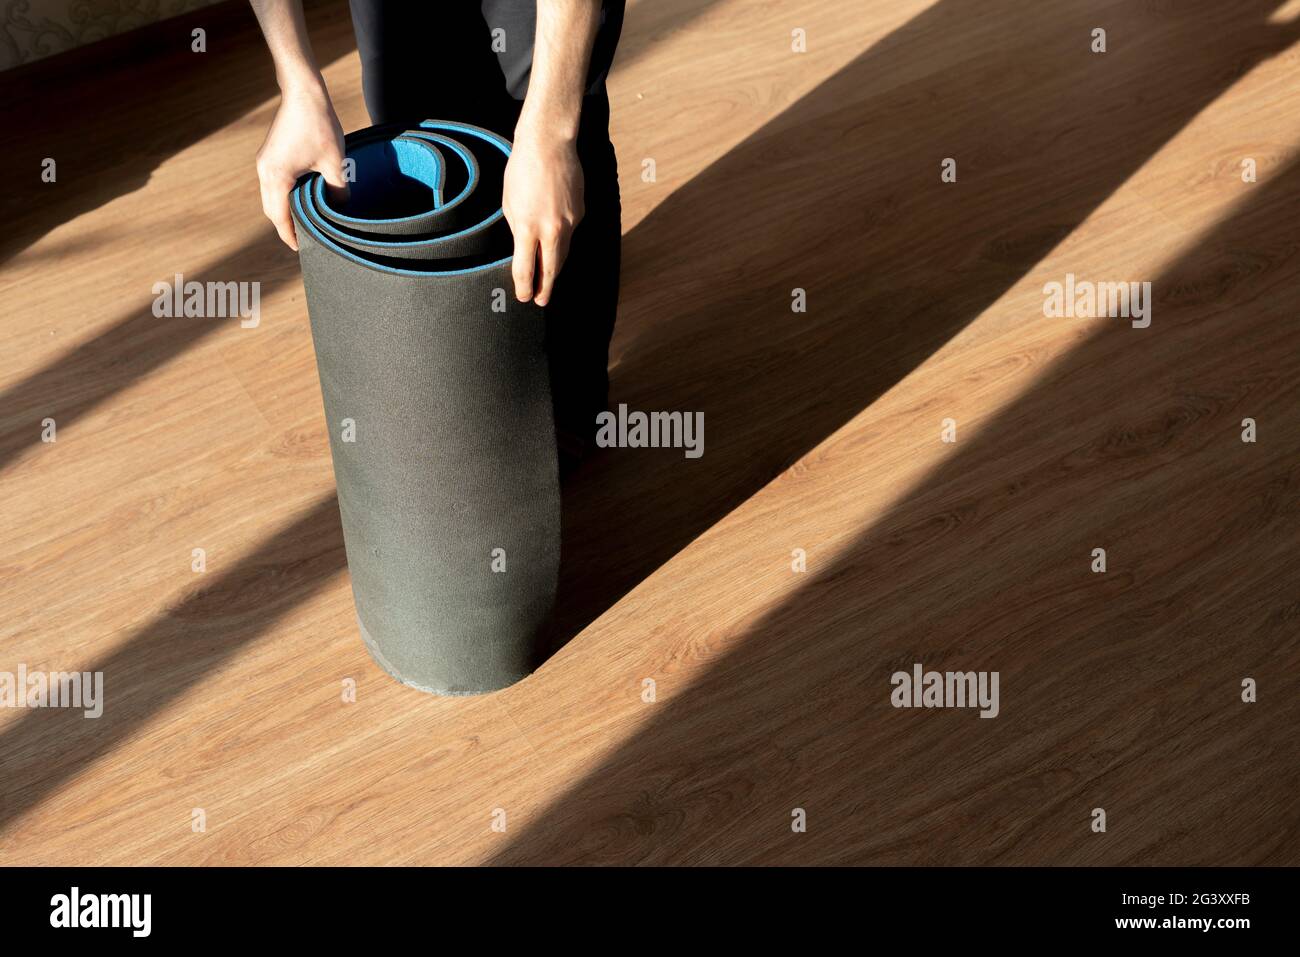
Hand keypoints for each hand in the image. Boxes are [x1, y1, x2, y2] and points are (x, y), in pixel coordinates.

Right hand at [255, 80, 346, 250]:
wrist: (303, 92)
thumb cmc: (319, 125)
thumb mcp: (335, 163)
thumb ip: (338, 191)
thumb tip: (342, 211)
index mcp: (276, 176)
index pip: (279, 217)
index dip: (290, 236)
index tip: (301, 250)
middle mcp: (265, 171)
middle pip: (271, 210)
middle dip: (286, 227)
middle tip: (305, 241)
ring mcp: (264, 162)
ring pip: (271, 198)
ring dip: (284, 212)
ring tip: (304, 224)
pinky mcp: (269, 155)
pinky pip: (273, 184)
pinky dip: (283, 197)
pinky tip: (301, 201)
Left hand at [502, 131, 584, 306]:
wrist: (549, 144)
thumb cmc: (522, 170)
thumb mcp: (510, 204)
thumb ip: (519, 231)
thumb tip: (526, 250)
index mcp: (528, 227)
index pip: (526, 268)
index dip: (524, 286)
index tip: (524, 296)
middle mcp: (552, 229)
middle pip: (551, 269)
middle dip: (545, 288)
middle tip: (541, 301)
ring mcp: (570, 222)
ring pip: (563, 253)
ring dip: (554, 268)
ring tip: (548, 279)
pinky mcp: (580, 213)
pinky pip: (570, 233)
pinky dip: (562, 240)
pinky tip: (555, 239)